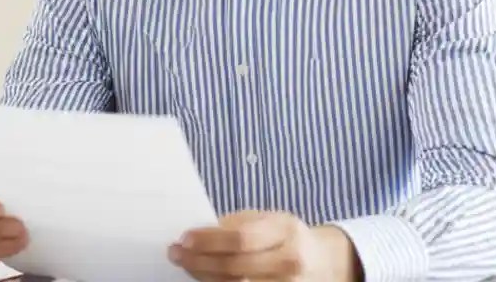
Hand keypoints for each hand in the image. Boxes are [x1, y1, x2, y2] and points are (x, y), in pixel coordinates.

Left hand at [168, 211, 361, 281]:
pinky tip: (205, 277)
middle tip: (175, 253)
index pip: (241, 238)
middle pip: (235, 266)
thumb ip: (236, 225)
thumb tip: (197, 235)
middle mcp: (291, 260)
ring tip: (186, 265)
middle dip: (199, 260)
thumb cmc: (284, 235)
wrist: (319, 261)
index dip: (208, 241)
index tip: (184, 238)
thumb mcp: (266, 219)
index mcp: (285, 230)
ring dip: (204, 275)